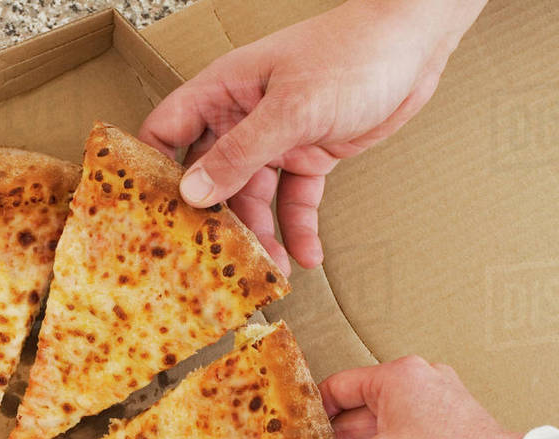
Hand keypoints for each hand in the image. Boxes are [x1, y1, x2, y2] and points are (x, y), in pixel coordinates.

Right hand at [139, 0, 486, 273]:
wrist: (418, 41)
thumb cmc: (354, 53)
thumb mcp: (292, 108)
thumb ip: (240, 153)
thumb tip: (192, 192)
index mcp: (223, 93)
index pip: (166, 133)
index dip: (152, 172)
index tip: (147, 216)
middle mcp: (241, 119)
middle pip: (208, 179)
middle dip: (209, 221)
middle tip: (206, 260)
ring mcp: (275, 140)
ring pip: (253, 199)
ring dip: (259, 236)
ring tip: (266, 270)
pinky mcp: (309, 156)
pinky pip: (294, 201)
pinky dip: (299, 229)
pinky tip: (305, 257)